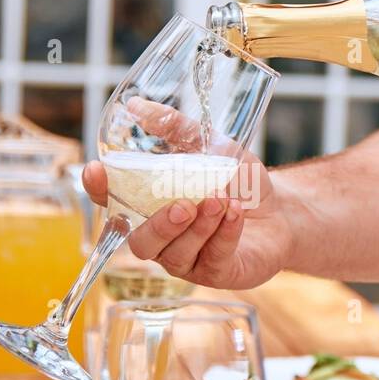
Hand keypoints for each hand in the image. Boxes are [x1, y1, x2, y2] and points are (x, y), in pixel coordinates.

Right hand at [81, 148, 291, 290]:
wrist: (282, 210)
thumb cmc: (236, 181)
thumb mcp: (208, 146)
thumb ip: (174, 128)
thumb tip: (136, 105)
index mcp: (150, 208)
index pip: (113, 204)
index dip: (99, 191)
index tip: (96, 170)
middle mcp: (162, 239)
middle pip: (141, 243)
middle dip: (160, 225)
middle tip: (183, 204)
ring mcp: (188, 260)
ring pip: (178, 253)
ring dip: (199, 226)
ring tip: (221, 201)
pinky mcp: (218, 274)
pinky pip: (213, 259)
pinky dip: (224, 234)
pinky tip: (235, 213)